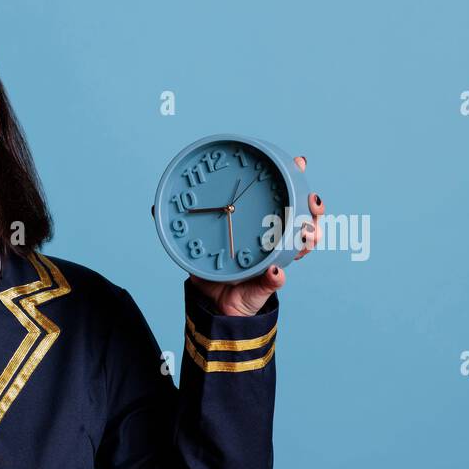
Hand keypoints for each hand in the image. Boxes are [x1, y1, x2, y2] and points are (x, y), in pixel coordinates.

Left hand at [186, 155, 324, 316]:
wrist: (215, 305)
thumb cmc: (211, 270)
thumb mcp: (194, 244)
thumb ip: (179, 226)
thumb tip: (154, 207)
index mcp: (262, 225)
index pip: (285, 197)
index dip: (296, 179)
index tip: (300, 162)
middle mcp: (275, 241)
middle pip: (307, 219)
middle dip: (314, 208)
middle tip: (311, 199)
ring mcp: (275, 261)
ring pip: (304, 245)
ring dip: (308, 237)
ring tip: (304, 234)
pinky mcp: (266, 285)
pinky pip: (276, 279)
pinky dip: (276, 275)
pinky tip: (275, 271)